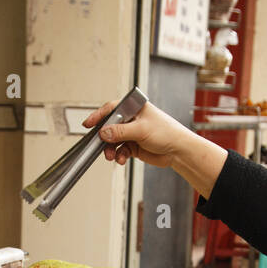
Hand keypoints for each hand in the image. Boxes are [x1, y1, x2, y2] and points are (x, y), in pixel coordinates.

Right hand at [83, 100, 228, 197]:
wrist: (178, 151)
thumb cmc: (167, 133)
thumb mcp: (141, 130)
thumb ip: (120, 131)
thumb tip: (103, 133)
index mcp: (134, 108)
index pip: (112, 109)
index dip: (99, 116)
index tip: (88, 124)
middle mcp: (132, 119)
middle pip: (110, 127)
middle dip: (105, 138)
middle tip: (100, 146)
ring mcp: (132, 133)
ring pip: (114, 141)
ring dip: (111, 150)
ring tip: (112, 156)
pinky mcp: (134, 146)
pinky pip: (121, 150)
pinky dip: (119, 156)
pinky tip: (122, 159)